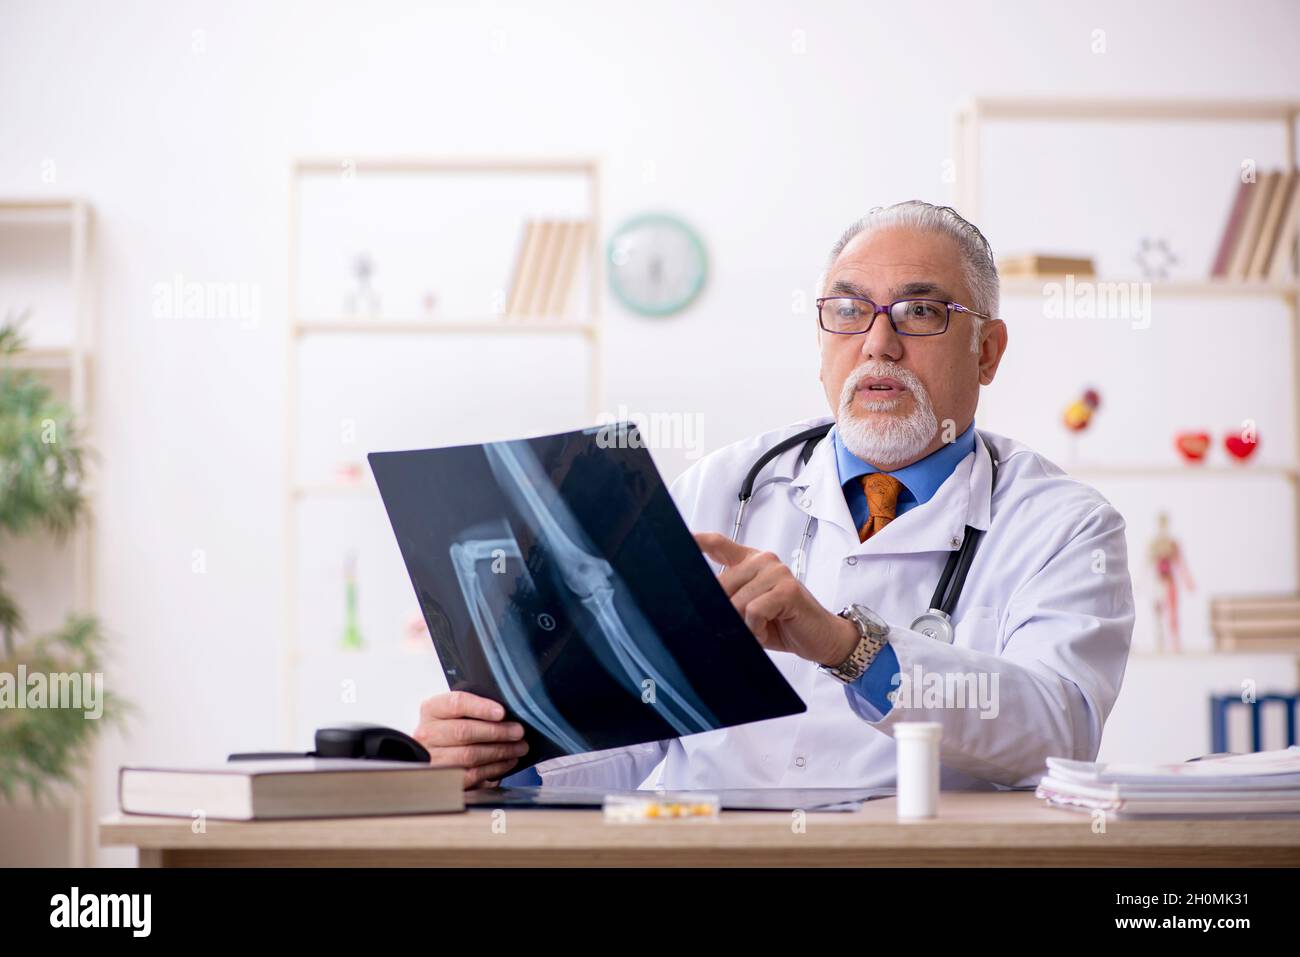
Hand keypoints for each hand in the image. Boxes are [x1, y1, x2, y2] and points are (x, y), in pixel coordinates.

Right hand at [412, 691, 530, 789]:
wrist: (436, 753)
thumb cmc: (452, 728)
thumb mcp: (457, 712)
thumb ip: (476, 708)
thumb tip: (506, 714)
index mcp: (432, 709)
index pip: (455, 703)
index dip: (480, 707)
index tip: (501, 712)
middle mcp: (428, 734)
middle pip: (464, 732)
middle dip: (496, 732)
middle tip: (518, 732)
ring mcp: (433, 758)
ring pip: (469, 755)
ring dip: (500, 751)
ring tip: (519, 747)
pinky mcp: (443, 779)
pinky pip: (472, 774)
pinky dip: (495, 768)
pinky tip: (508, 761)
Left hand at [694, 531, 859, 667]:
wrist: (821, 637)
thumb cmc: (783, 624)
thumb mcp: (749, 611)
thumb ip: (730, 600)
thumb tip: (701, 605)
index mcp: (750, 562)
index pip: (719, 544)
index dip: (698, 540)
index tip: (681, 537)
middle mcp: (762, 561)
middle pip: (721, 585)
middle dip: (725, 613)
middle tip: (744, 627)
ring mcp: (776, 572)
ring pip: (737, 601)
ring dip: (745, 626)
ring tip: (760, 629)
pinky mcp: (787, 588)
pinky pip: (754, 611)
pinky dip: (756, 628)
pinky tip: (767, 630)